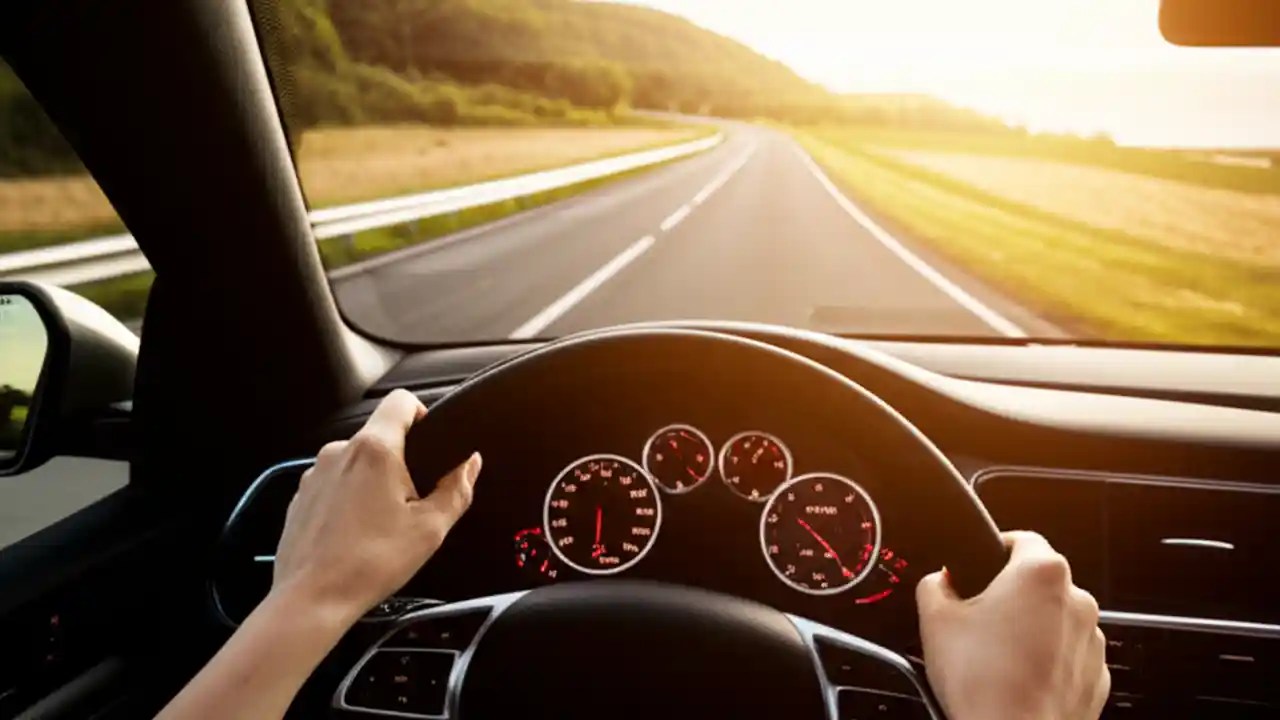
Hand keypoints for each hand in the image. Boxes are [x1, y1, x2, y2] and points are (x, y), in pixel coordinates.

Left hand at [272, 389, 481, 622]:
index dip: (422, 413)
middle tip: (413, 501)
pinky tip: (356, 534)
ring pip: (357, 462)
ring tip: (382, 524)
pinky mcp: (301, 497)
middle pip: (380, 435)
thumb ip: (457, 489)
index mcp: (374, 450)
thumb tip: (471, 464)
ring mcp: (315, 474)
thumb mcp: (430, 529)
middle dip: (400, 461)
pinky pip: (335, 484)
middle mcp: (339, 452)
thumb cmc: (370, 563)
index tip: (431, 441)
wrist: (312, 599)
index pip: (400, 401)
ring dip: (373, 482)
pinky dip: (350, 500)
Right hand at [916, 531, 1108, 719]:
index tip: (978, 567)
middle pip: (1038, 581)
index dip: (993, 549)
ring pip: (1054, 617)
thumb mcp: (934, 620)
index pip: (1020, 538)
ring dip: (1030, 627)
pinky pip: (1067, 652)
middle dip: (1009, 594)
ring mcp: (1091, 639)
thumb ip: (934, 584)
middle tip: (978, 619)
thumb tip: (939, 582)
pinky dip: (1046, 658)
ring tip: (997, 655)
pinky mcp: (1097, 673)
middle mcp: (1077, 600)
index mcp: (1041, 573)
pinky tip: (1017, 676)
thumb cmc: (985, 685)